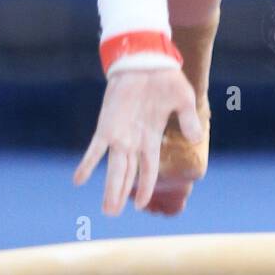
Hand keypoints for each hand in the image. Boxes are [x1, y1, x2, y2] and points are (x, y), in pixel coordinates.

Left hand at [73, 68, 201, 215]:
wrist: (144, 60)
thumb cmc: (166, 79)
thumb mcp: (183, 101)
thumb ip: (189, 121)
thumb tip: (195, 138)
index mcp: (152, 137)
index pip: (148, 169)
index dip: (144, 186)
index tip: (140, 204)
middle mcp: (134, 140)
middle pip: (127, 174)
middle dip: (120, 194)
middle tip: (112, 214)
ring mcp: (119, 134)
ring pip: (114, 167)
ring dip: (109, 187)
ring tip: (106, 209)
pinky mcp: (106, 125)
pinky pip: (95, 149)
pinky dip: (88, 164)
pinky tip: (79, 180)